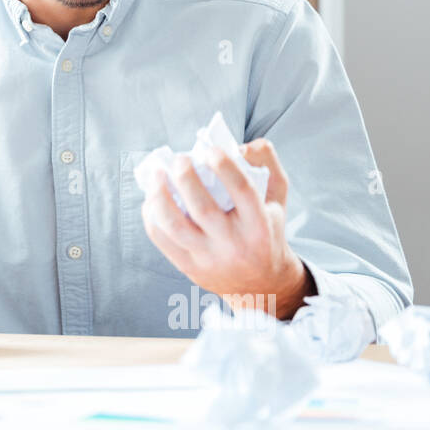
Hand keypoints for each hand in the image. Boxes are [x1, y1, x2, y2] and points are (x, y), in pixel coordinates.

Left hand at [141, 138, 313, 319]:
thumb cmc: (266, 230)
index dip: (224, 166)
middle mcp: (234, 244)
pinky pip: (162, 240)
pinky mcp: (189, 268)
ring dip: (160, 196)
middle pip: (203, 208)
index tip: (210, 150)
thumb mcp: (277, 197)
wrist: (261, 285)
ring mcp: (209, 258)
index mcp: (259, 225)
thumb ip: (267, 163)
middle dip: (185, 177)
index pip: (242, 191)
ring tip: (157, 173)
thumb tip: (240, 145)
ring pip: (175, 226)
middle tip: (180, 159)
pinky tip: (152, 198)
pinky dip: (152, 216)